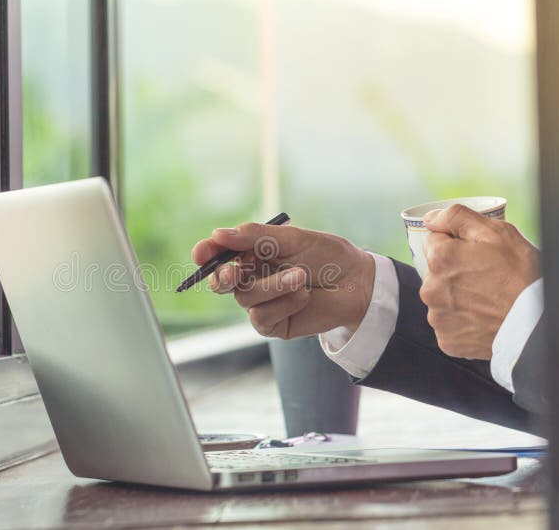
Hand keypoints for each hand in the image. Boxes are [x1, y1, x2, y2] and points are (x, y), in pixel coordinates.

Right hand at [191, 223, 374, 338]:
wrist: (357, 284)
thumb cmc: (327, 256)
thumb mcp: (291, 238)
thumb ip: (254, 236)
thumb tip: (217, 234)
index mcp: (252, 254)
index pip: (220, 254)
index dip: (207, 254)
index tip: (201, 253)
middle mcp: (252, 278)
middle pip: (222, 281)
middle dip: (225, 276)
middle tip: (234, 272)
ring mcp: (261, 303)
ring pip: (245, 298)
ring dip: (272, 286)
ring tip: (301, 277)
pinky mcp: (273, 324)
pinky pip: (262, 317)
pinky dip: (284, 304)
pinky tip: (304, 296)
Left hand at [421, 204, 540, 359]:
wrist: (537, 324)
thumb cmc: (522, 276)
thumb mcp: (497, 233)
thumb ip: (457, 217)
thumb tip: (431, 218)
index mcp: (439, 259)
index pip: (434, 241)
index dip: (455, 244)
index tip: (476, 253)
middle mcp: (430, 289)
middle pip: (436, 272)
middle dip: (455, 270)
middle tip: (486, 277)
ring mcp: (437, 317)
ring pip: (441, 299)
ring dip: (457, 297)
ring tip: (486, 299)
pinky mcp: (446, 340)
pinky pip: (449, 324)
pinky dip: (462, 321)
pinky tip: (482, 318)